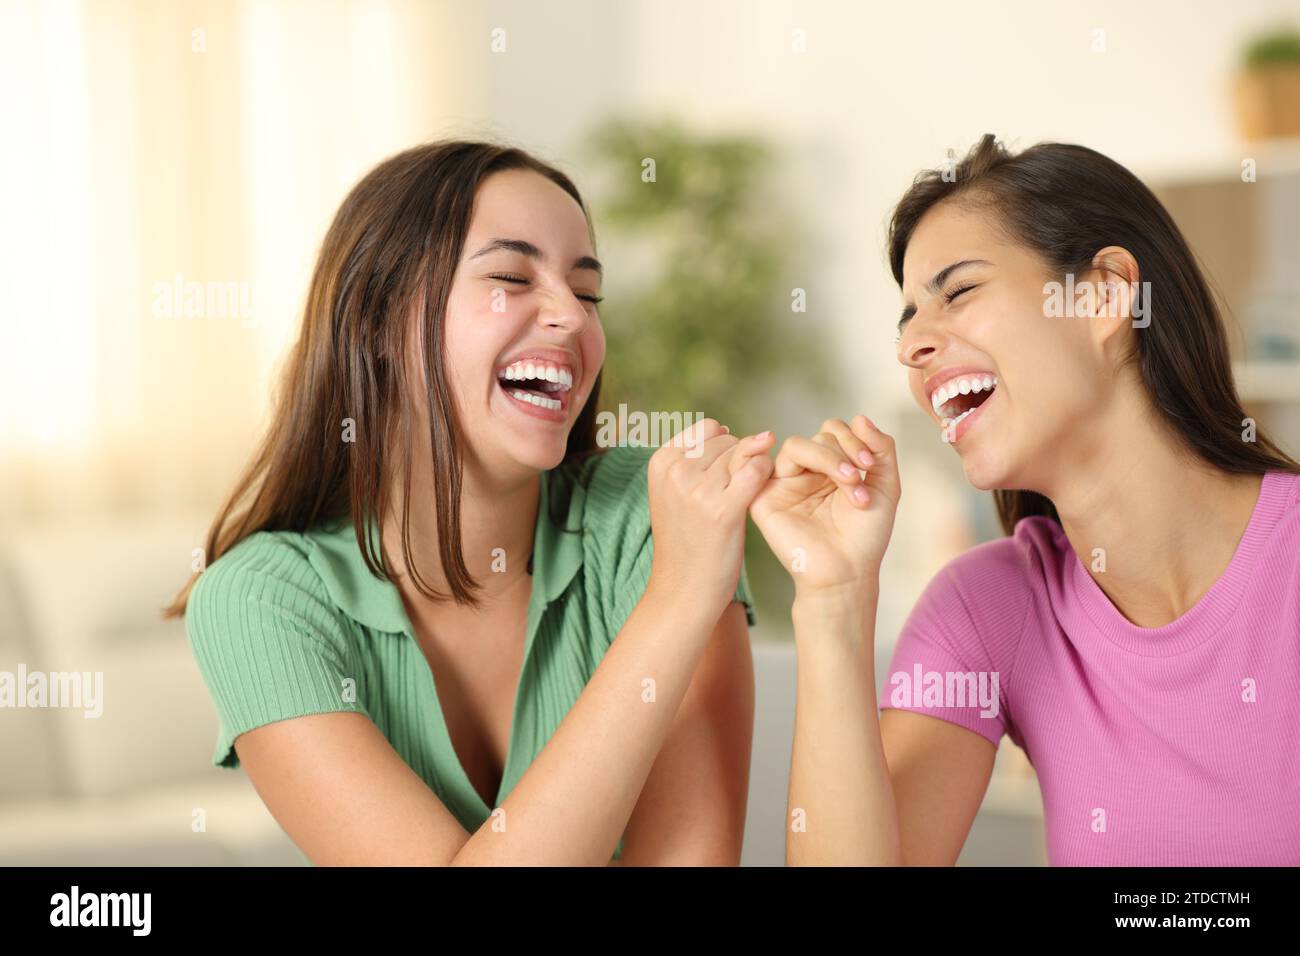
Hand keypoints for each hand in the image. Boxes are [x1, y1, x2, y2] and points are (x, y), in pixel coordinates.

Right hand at [645, 418, 774, 621]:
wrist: (683, 588)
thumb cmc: (687, 539)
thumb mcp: (679, 491)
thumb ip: (706, 458)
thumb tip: (753, 433)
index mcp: (661, 461)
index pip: (708, 428)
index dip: (723, 447)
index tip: (719, 475)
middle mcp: (676, 471)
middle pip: (727, 440)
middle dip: (737, 461)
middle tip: (726, 494)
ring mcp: (697, 489)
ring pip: (743, 454)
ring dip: (751, 471)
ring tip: (734, 501)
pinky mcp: (722, 509)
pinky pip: (757, 470)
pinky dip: (765, 475)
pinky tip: (759, 492)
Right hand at [749, 415, 900, 596]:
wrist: (848, 571)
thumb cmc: (866, 536)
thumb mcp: (886, 485)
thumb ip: (882, 449)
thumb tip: (860, 416)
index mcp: (832, 469)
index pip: (836, 432)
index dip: (855, 438)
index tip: (871, 465)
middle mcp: (808, 473)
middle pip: (820, 435)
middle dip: (845, 452)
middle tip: (860, 480)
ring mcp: (785, 484)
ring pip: (798, 445)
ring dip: (829, 458)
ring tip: (850, 485)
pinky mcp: (765, 498)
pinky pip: (766, 464)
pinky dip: (792, 462)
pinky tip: (817, 480)